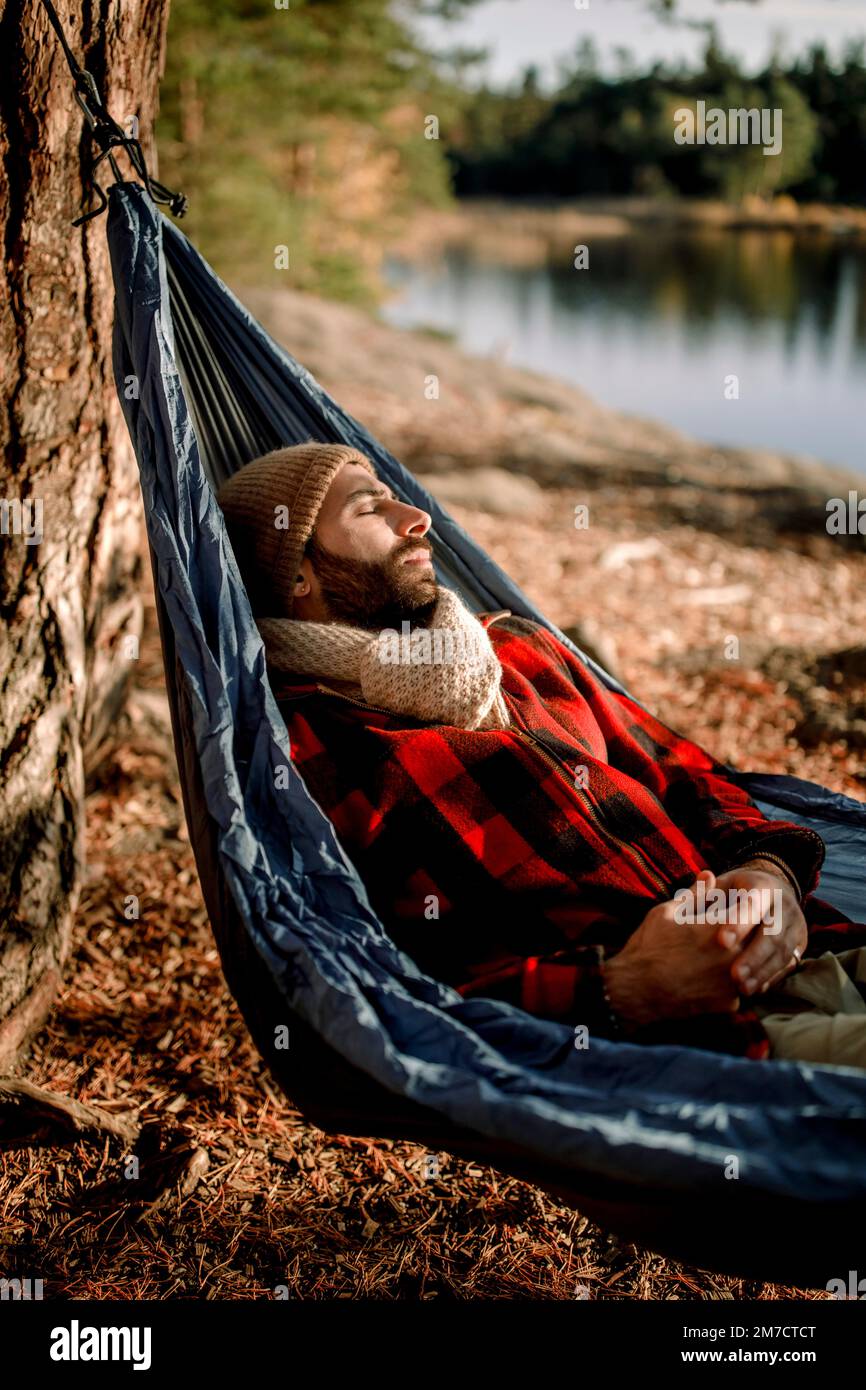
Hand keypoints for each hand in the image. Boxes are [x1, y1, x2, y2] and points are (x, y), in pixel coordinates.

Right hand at [602, 870, 744, 1027]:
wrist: (636, 991)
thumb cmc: (648, 946)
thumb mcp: (666, 912)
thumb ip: (695, 894)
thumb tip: (708, 873)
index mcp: (721, 927)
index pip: (748, 912)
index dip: (743, 911)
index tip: (734, 912)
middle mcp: (735, 954)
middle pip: (755, 939)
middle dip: (746, 935)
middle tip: (725, 936)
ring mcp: (734, 981)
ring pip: (751, 965)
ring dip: (743, 960)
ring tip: (716, 957)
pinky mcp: (729, 1004)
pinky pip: (739, 988)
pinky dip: (729, 983)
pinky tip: (710, 979)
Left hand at [712, 859, 806, 996]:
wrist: (773, 891)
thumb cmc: (736, 891)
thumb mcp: (723, 884)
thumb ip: (708, 890)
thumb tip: (703, 880)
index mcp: (764, 887)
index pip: (753, 904)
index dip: (739, 922)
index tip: (722, 941)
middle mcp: (784, 905)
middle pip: (772, 933)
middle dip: (753, 956)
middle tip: (734, 975)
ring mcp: (796, 925)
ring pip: (782, 951)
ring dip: (762, 972)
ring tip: (742, 988)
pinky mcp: (800, 942)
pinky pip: (789, 963)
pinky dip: (772, 977)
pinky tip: (756, 989)